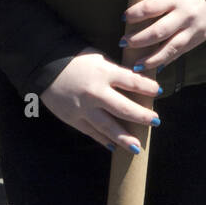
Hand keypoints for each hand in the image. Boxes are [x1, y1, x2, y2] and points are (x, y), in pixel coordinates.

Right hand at [40, 48, 161, 152]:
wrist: (46, 64)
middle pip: (124, 108)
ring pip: (108, 127)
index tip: (159, 91)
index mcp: (105, 72)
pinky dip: (103, 140)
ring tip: (137, 147)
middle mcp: (96, 92)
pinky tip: (114, 147)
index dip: (148, 87)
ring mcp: (84, 108)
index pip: (132, 82)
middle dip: (142, 116)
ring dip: (124, 138)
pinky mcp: (73, 118)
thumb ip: (115, 71)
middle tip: (156, 121)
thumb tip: (136, 82)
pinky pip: (91, 132)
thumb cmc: (77, 58)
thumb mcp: (99, 58)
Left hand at [121, 0, 205, 71]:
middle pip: (159, 31)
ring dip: (150, 58)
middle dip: (138, 39)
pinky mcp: (194, 42)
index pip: (151, 7)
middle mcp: (184, 15)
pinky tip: (151, 69)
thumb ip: (157, 2)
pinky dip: (163, 62)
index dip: (135, 14)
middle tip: (123, 42)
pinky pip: (177, 55)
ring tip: (135, 65)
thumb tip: (131, 17)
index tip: (123, 18)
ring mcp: (191, 31)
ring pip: (169, 48)